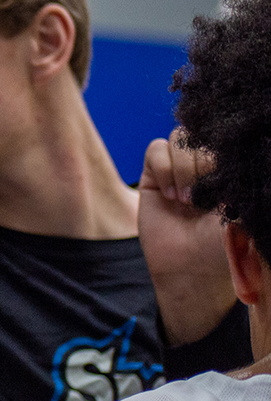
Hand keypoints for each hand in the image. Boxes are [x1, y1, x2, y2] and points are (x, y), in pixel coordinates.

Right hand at [138, 131, 235, 344]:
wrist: (190, 268)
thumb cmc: (225, 244)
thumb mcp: (245, 209)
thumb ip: (244, 179)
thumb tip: (247, 151)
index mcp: (233, 167)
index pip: (228, 136)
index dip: (223, 151)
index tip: (223, 178)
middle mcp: (207, 163)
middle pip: (203, 132)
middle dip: (204, 163)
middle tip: (205, 197)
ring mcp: (180, 167)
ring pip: (179, 136)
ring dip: (183, 168)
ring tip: (187, 199)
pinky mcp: (153, 174)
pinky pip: (156, 149)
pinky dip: (163, 169)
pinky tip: (170, 195)